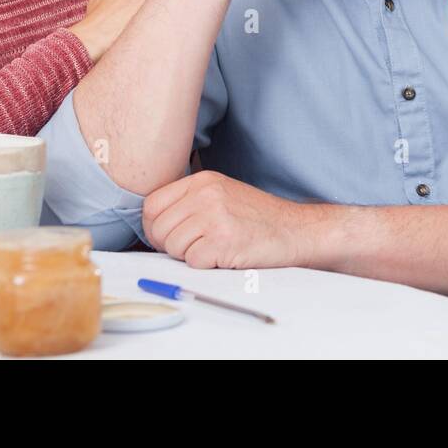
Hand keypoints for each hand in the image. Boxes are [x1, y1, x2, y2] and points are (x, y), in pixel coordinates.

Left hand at [142, 170, 320, 268]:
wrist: (296, 230)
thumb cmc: (257, 218)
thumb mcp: (222, 194)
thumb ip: (189, 202)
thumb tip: (151, 224)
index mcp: (202, 181)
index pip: (152, 204)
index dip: (154, 227)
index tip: (167, 236)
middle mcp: (206, 194)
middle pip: (158, 228)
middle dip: (170, 245)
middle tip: (194, 247)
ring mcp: (214, 216)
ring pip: (172, 247)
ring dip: (189, 256)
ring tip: (215, 249)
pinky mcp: (223, 241)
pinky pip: (192, 262)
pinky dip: (205, 266)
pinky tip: (225, 256)